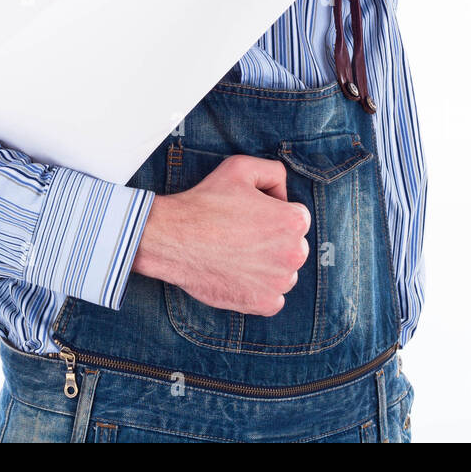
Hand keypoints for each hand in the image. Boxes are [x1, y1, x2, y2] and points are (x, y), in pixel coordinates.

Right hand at [132, 155, 310, 315]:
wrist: (173, 238)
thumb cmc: (206, 201)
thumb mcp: (241, 167)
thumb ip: (273, 171)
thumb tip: (284, 193)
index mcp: (294, 221)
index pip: (297, 217)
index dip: (273, 212)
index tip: (250, 215)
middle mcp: (294, 254)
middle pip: (294, 246)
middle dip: (275, 240)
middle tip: (243, 235)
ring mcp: (279, 282)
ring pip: (285, 273)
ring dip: (269, 266)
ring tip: (238, 254)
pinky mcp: (264, 304)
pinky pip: (274, 298)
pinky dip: (260, 290)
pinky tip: (238, 274)